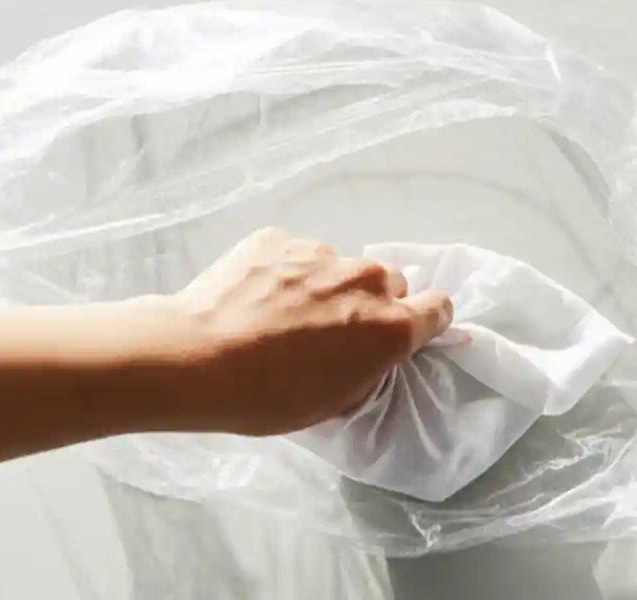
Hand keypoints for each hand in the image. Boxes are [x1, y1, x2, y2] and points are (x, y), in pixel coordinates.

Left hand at [170, 227, 452, 435]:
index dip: (423, 319)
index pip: (438, 307)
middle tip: (333, 328)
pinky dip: (284, 270)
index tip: (402, 330)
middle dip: (370, 301)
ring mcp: (321, 253)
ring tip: (282, 314)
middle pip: (387, 282)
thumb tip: (372, 347)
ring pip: (338, 266)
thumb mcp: (335, 399)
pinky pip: (295, 253)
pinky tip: (254, 297)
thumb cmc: (269, 397)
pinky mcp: (278, 237)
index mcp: (390, 326)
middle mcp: (365, 280)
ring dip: (324, 285)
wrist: (197, 359)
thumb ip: (368, 364)